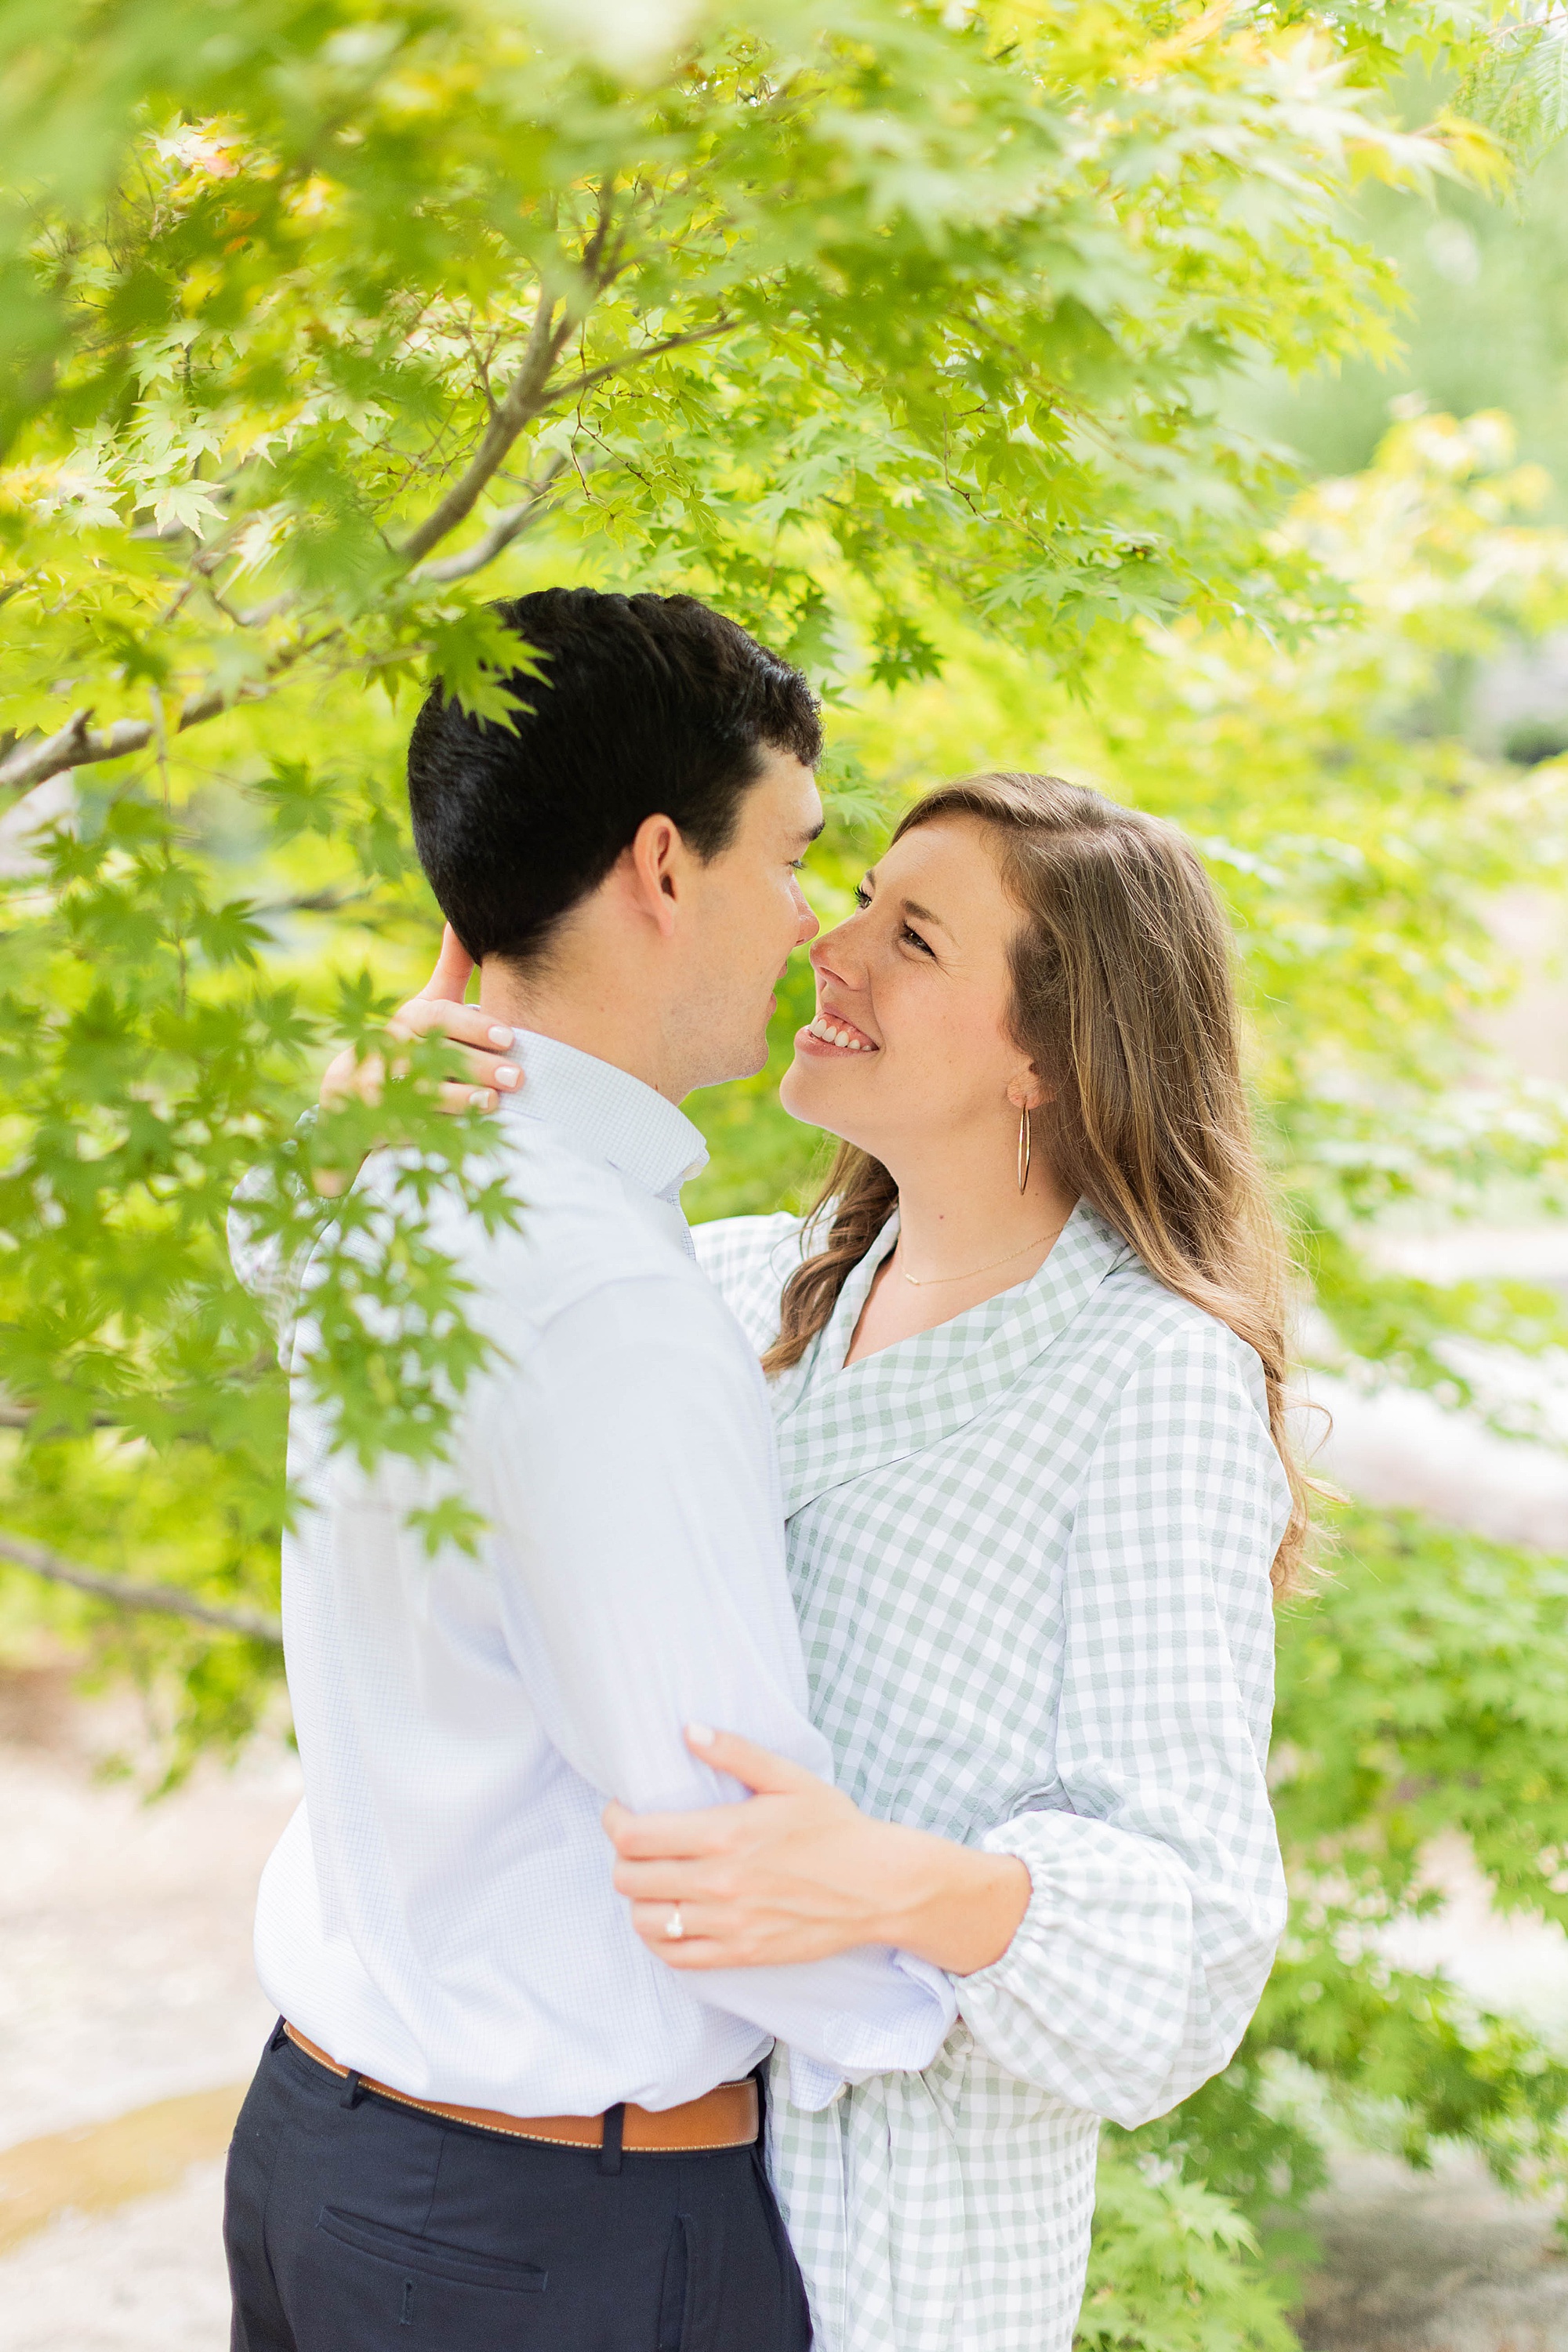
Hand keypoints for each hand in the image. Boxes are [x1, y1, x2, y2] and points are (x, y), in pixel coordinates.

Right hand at [318, 925, 524, 1115]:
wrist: (351, 1095)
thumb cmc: (406, 1044)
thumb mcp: (425, 1009)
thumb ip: (450, 971)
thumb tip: (464, 921)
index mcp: (405, 1022)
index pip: (437, 1017)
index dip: (474, 1026)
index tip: (509, 1038)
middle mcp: (388, 1051)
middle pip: (433, 1054)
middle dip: (476, 1065)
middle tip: (517, 1076)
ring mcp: (378, 1089)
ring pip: (419, 1091)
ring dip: (459, 1098)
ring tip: (494, 1102)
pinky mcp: (376, 1124)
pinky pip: (407, 1127)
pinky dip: (437, 1128)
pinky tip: (468, 1131)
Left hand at [603, 1726, 1031, 1974]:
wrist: (879, 1887)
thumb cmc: (835, 1827)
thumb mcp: (790, 1778)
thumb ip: (736, 1751)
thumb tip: (688, 1730)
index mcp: (725, 1835)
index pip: (635, 1837)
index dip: (615, 1823)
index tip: (622, 1812)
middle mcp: (719, 1884)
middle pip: (630, 1880)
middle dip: (622, 1858)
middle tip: (638, 1844)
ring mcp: (729, 1925)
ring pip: (646, 1921)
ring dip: (639, 1899)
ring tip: (653, 1880)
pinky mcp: (741, 1954)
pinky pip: (676, 1956)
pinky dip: (661, 1937)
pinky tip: (671, 1916)